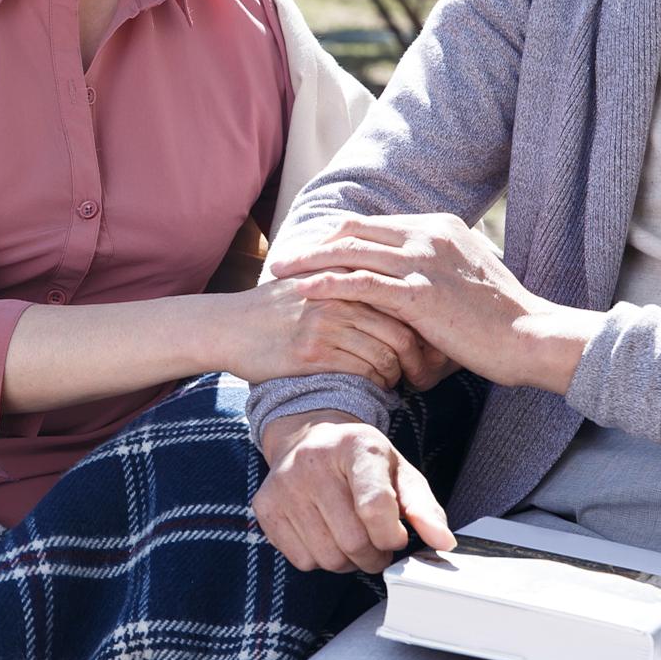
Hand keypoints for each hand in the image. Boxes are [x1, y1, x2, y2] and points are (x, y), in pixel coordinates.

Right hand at [219, 277, 430, 390]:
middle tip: (422, 374)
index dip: (423, 327)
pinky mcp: (313, 353)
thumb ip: (352, 281)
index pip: (404, 297)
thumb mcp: (316, 280)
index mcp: (344, 272)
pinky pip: (363, 373)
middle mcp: (338, 294)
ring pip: (386, 355)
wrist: (229, 327)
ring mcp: (326, 323)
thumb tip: (398, 295)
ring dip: (398, 376)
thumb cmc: (277, 309)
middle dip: (419, 358)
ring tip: (397, 382)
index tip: (431, 347)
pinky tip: (374, 387)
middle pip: (402, 330)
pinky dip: (377, 385)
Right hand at [252, 409, 453, 572]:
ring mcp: (284, 484)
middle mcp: (313, 461)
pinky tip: (325, 534)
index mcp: (356, 445)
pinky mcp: (265, 505)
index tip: (396, 535)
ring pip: (329, 557)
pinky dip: (321, 559)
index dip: (391, 535)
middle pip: (353, 541)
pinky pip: (303, 561)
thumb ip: (424, 507)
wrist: (309, 435)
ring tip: (351, 537)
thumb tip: (443, 542)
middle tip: (376, 542)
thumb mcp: (399, 471)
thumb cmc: (360, 460)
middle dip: (374, 555)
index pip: (376, 506)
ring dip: (348, 560)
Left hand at [270, 213, 601, 393]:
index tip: (308, 247)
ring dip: (309, 260)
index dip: (336, 234)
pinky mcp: (420, 294)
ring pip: (351, 252)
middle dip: (313, 242)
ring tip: (279, 269)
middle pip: (354, 230)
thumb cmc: (503, 316)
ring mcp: (423, 262)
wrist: (531, 336)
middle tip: (282, 255)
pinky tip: (303, 290)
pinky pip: (361, 284)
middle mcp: (428, 234)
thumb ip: (438, 265)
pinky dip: (328, 284)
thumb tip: (412, 278)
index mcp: (438, 226)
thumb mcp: (468, 275)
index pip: (373, 223)